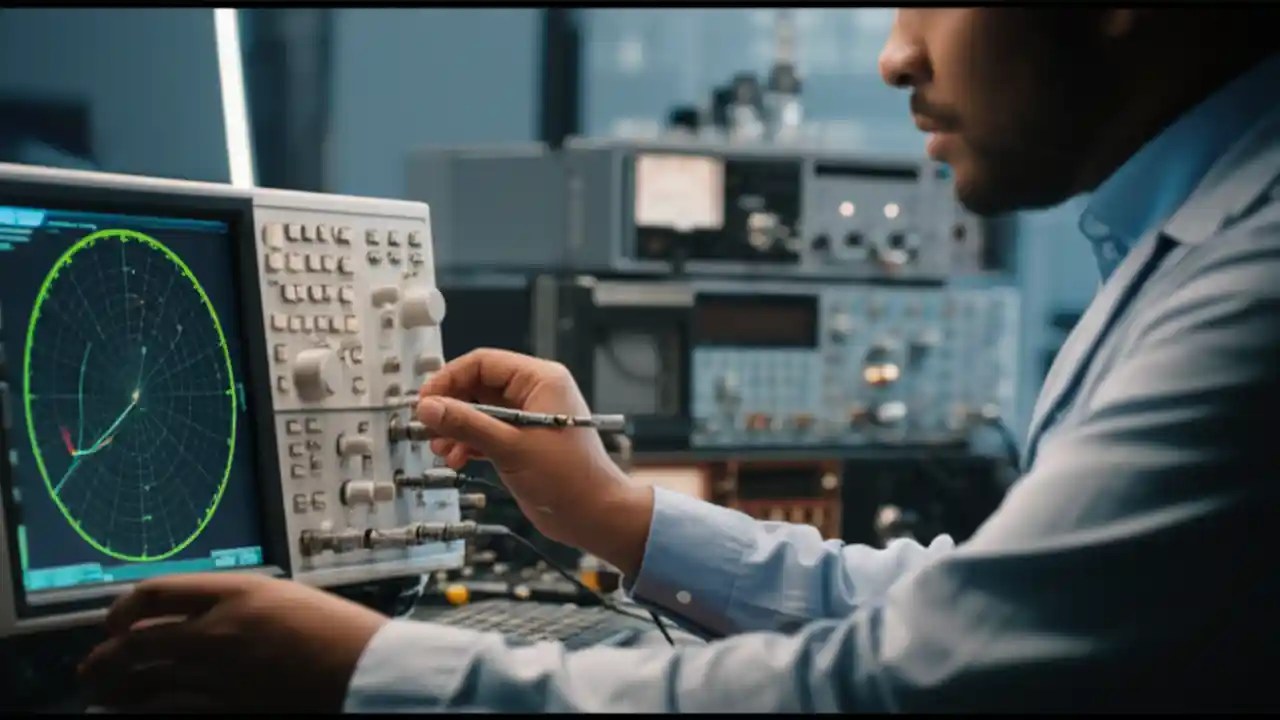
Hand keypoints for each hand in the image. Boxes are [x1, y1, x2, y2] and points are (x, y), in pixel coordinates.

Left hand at [78, 573, 387, 711]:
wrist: (369, 671)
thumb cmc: (342, 634)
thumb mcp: (286, 600)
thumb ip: (242, 606)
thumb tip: (203, 619)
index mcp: (238, 592)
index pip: (157, 592)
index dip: (125, 607)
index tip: (117, 620)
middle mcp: (219, 630)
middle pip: (139, 640)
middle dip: (109, 654)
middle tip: (96, 662)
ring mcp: (220, 674)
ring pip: (144, 680)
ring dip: (116, 687)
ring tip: (101, 691)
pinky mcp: (227, 708)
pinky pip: (167, 711)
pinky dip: (142, 712)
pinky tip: (129, 713)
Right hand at [417, 348, 653, 575]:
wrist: (594, 516)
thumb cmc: (567, 479)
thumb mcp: (510, 447)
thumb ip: (466, 425)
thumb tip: (428, 407)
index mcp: (541, 380)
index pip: (484, 363)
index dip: (450, 378)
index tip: (425, 400)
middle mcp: (535, 393)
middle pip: (478, 386)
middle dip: (451, 407)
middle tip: (428, 427)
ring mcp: (528, 417)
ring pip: (480, 411)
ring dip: (457, 428)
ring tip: (441, 449)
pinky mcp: (523, 440)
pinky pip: (487, 431)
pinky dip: (469, 442)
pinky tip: (457, 458)